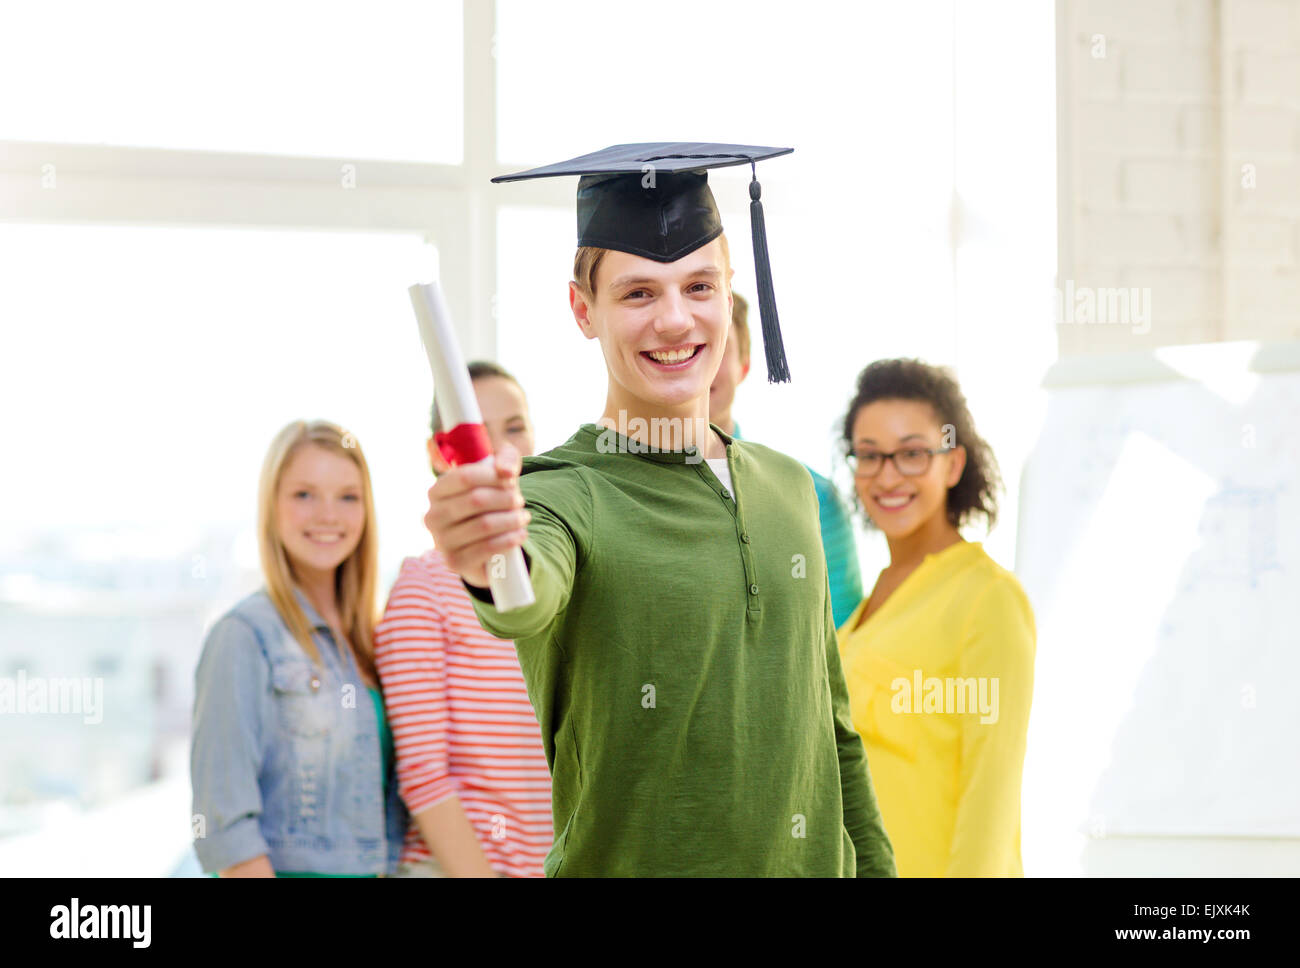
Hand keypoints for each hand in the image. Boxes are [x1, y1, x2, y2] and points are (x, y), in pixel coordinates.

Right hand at [424, 442, 530, 588]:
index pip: (465, 477)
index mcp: (437, 491)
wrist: (487, 544)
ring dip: (511, 519)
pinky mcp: (455, 562)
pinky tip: (520, 534)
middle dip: (505, 499)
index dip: (494, 477)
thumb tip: (506, 472)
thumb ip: (505, 458)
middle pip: (476, 500)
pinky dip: (509, 539)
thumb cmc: (492, 500)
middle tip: (520, 501)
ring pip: (484, 524)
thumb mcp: (500, 473)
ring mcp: (441, 541)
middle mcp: (433, 516)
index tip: (512, 480)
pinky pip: (486, 548)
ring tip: (524, 517)